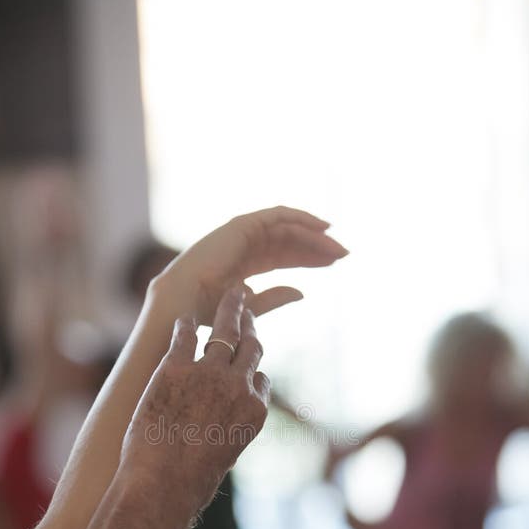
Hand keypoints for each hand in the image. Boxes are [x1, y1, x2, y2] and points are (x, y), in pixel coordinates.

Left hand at [121, 287, 268, 510]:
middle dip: (251, 325)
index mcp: (254, 411)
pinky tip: (184, 316)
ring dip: (230, 309)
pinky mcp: (175, 367)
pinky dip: (186, 324)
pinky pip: (185, 335)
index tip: (247, 360)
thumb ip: (227, 433)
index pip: (261, 380)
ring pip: (226, 330)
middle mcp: (238, 386)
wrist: (163, 484)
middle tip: (248, 309)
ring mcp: (208, 373)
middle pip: (251, 346)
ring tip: (232, 294)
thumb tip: (218, 431)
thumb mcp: (222, 458)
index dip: (252, 370)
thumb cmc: (190, 483)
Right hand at [152, 206, 347, 323]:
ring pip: (287, 229)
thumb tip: (302, 292)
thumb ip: (275, 298)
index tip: (332, 264)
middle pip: (288, 241)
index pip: (282, 256)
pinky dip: (301, 218)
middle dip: (316, 246)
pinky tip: (322, 226)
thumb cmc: (208, 312)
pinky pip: (278, 216)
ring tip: (337, 246)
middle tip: (343, 254)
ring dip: (313, 235)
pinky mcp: (243, 226)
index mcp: (242, 263)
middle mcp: (243, 245)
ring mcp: (242, 234)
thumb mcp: (249, 307)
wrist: (185, 302)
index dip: (307, 258)